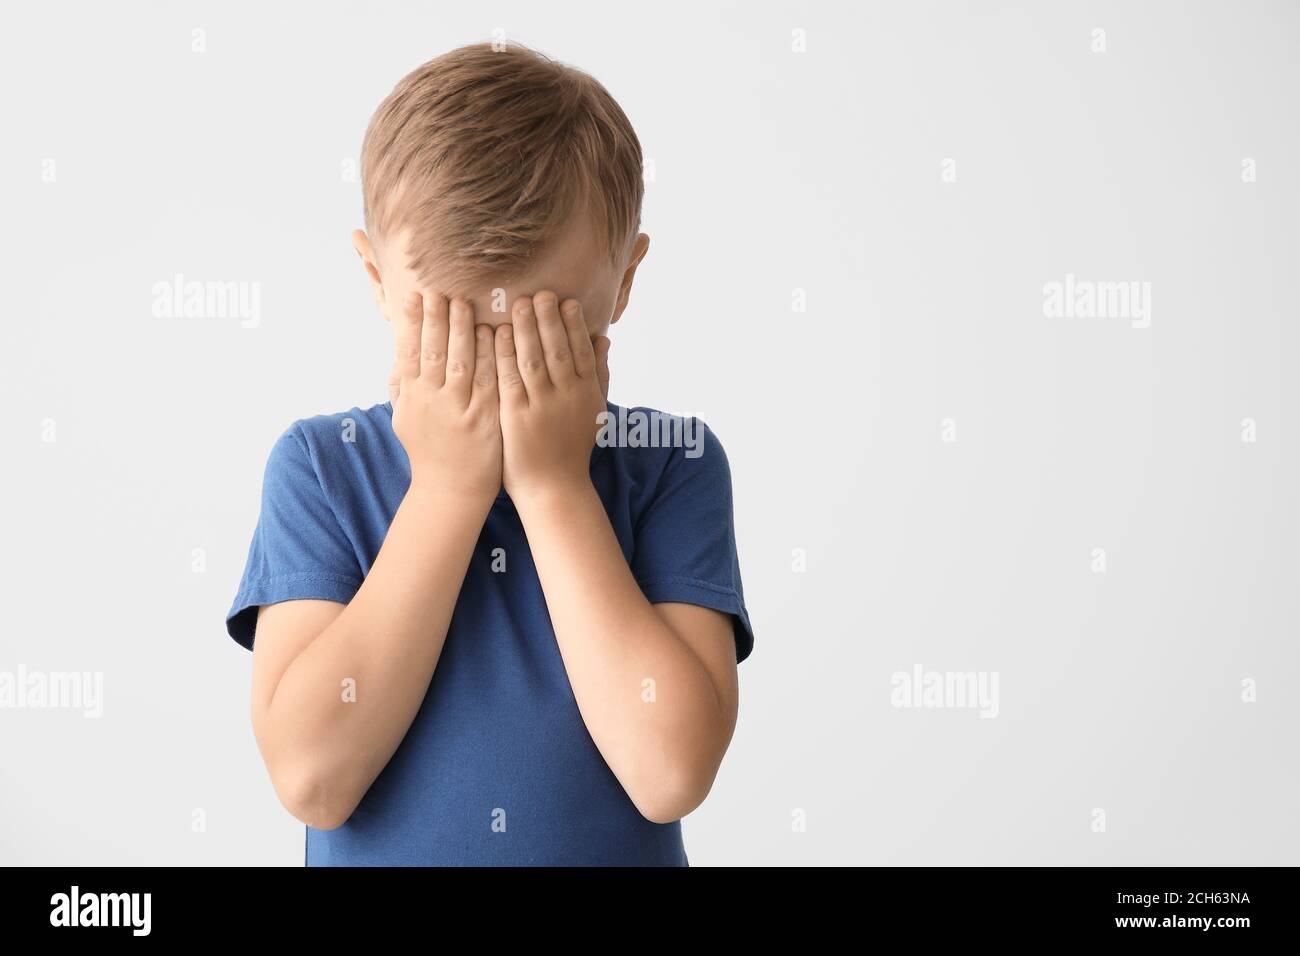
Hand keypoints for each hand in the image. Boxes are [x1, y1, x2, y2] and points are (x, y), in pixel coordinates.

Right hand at [388, 292, 501, 500]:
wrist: (451, 492)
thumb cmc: (428, 453)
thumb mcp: (404, 421)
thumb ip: (399, 388)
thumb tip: (396, 356)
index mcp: (412, 398)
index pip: (410, 352)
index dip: (413, 322)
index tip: (416, 295)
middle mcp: (433, 401)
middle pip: (435, 351)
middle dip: (437, 318)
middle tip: (442, 289)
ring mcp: (460, 410)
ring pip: (461, 362)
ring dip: (463, 330)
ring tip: (466, 303)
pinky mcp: (486, 419)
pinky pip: (488, 381)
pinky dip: (489, 356)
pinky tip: (493, 334)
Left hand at [493, 291, 610, 498]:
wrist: (553, 488)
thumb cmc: (571, 448)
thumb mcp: (594, 411)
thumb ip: (600, 373)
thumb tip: (603, 337)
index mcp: (586, 393)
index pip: (581, 350)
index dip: (573, 324)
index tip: (566, 300)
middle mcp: (566, 397)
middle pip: (558, 349)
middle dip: (548, 318)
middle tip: (541, 293)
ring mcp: (541, 407)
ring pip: (534, 359)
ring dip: (526, 328)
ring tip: (519, 304)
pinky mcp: (516, 417)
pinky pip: (509, 378)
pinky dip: (504, 353)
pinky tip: (498, 333)